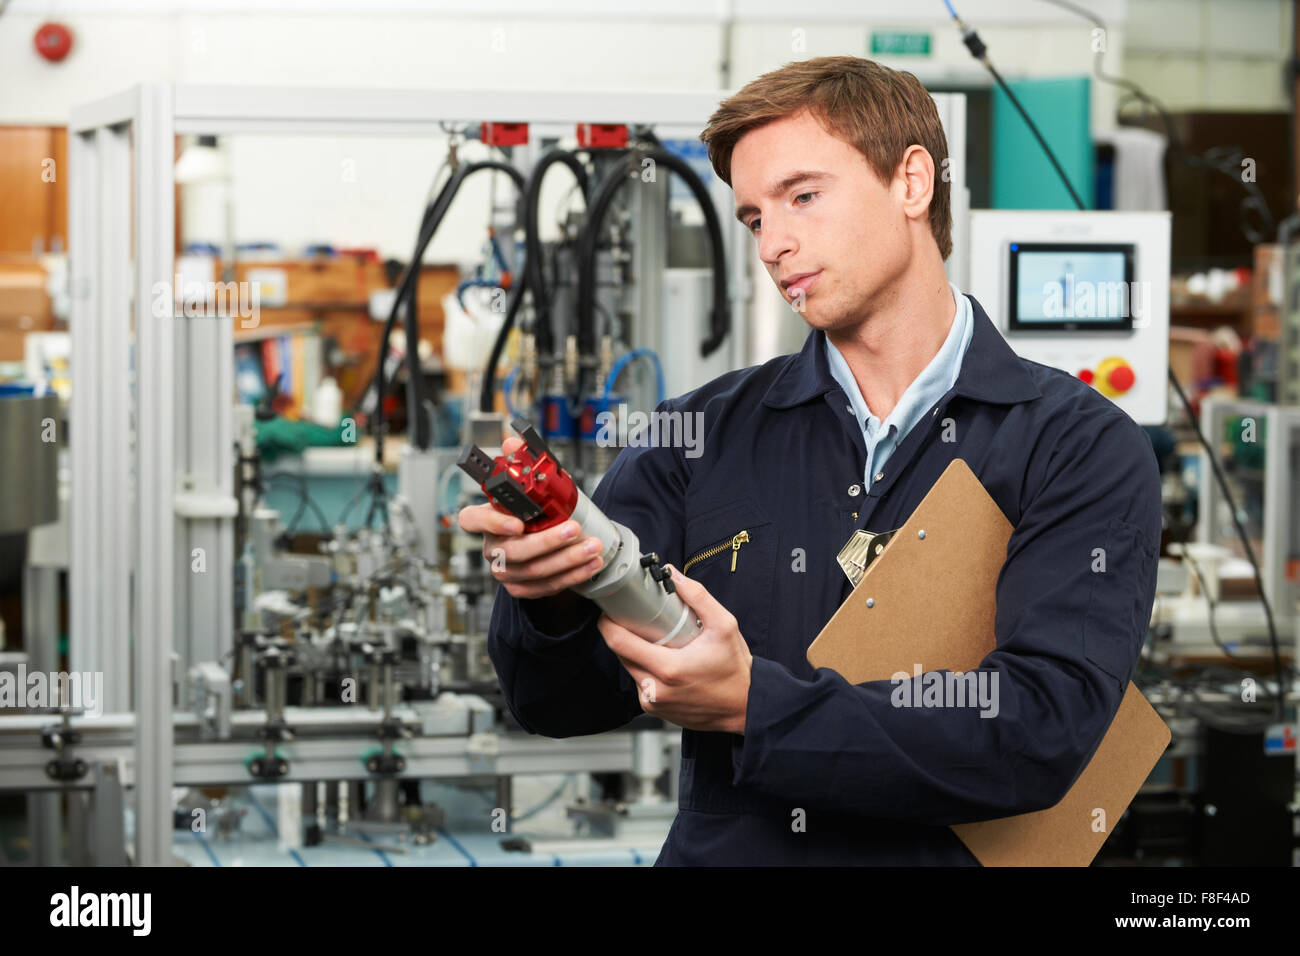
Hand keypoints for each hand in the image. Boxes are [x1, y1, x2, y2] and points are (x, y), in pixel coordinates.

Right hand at [455, 436, 605, 599]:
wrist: (547, 543)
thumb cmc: (535, 512)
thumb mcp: (531, 486)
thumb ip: (521, 463)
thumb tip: (512, 441)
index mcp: (487, 520)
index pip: (471, 520)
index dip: (491, 522)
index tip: (518, 522)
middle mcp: (492, 547)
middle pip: (513, 551)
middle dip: (547, 542)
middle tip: (574, 530)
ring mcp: (506, 571)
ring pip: (534, 570)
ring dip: (567, 559)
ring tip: (592, 546)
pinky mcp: (522, 588)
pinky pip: (547, 586)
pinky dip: (572, 575)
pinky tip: (591, 564)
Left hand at [598, 566, 752, 734]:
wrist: (744, 707)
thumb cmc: (735, 670)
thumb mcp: (724, 626)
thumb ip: (698, 597)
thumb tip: (673, 575)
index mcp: (669, 668)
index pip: (620, 643)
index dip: (608, 623)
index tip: (609, 610)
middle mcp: (656, 688)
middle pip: (620, 654)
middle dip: (621, 633)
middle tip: (633, 617)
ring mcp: (652, 702)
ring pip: (628, 668)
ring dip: (633, 651)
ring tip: (653, 639)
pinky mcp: (653, 709)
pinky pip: (639, 681)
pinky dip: (644, 668)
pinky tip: (662, 660)